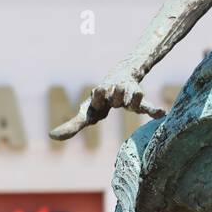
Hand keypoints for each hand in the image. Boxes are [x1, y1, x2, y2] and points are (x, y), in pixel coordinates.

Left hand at [50, 68, 165, 141]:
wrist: (122, 75)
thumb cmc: (101, 100)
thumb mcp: (88, 112)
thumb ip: (73, 124)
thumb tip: (51, 135)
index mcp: (99, 98)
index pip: (97, 98)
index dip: (100, 96)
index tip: (100, 90)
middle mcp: (113, 92)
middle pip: (118, 97)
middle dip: (116, 96)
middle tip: (115, 97)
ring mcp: (127, 93)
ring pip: (132, 98)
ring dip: (133, 101)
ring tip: (130, 101)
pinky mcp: (138, 96)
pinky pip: (146, 104)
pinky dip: (152, 110)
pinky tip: (160, 114)